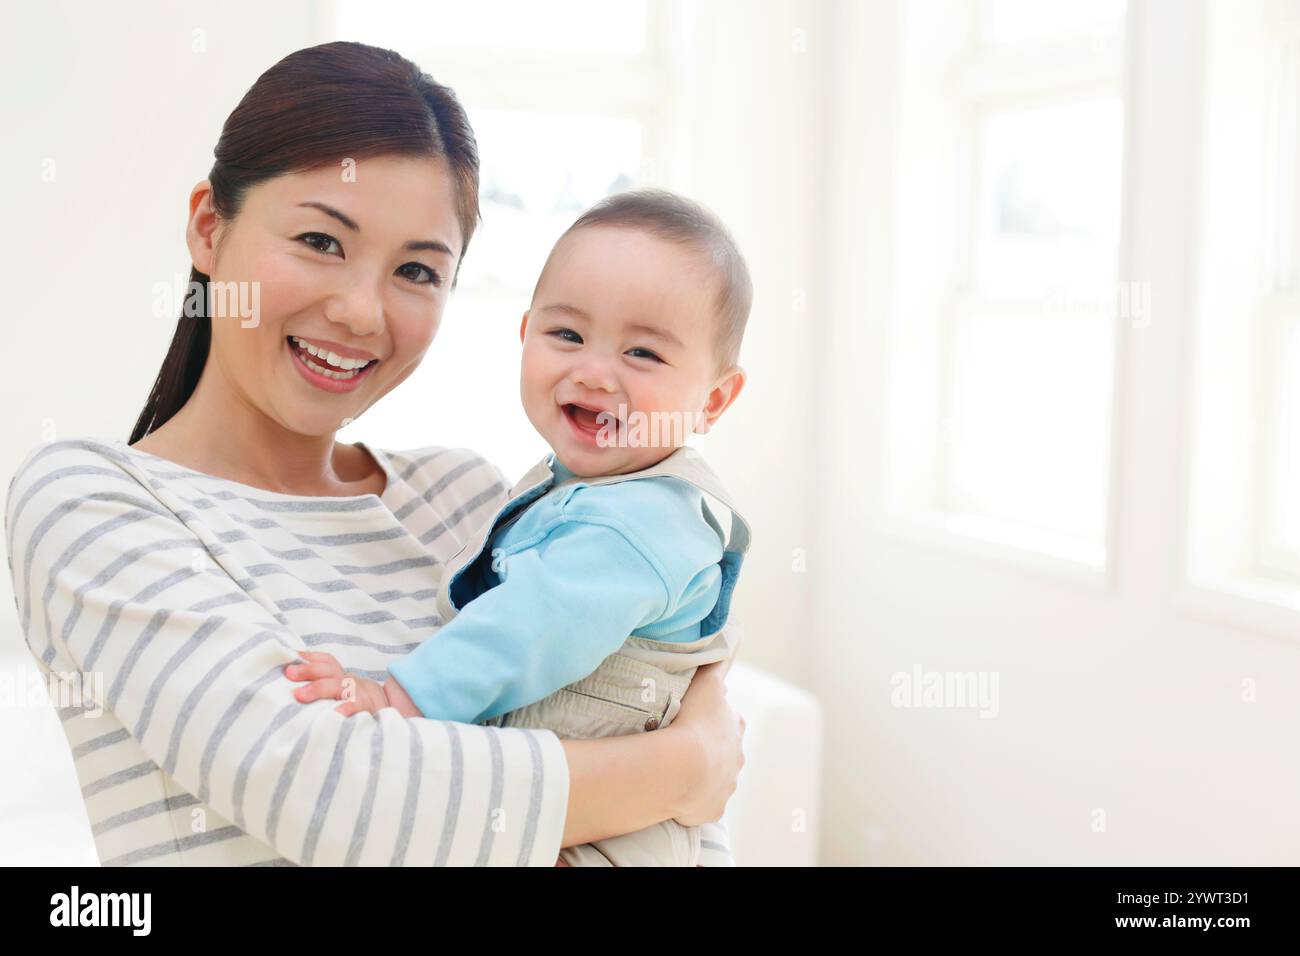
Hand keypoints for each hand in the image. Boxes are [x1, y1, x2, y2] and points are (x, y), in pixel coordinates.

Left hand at [284, 651, 386, 716]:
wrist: (383, 709)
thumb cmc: (349, 702)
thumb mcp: (336, 688)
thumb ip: (317, 684)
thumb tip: (286, 680)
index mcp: (338, 675)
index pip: (324, 661)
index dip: (307, 658)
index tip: (287, 661)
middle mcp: (346, 681)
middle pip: (327, 670)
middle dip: (308, 670)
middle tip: (289, 674)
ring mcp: (356, 694)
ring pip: (337, 686)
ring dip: (318, 688)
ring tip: (299, 695)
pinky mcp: (364, 707)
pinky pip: (353, 706)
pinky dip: (343, 708)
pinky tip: (331, 713)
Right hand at [667, 656, 745, 826]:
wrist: (682, 768)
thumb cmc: (694, 721)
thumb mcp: (707, 684)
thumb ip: (714, 667)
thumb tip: (722, 650)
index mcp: (736, 727)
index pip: (730, 719)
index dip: (714, 717)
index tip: (697, 718)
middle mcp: (737, 757)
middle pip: (726, 751)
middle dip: (711, 748)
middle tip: (684, 745)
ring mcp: (727, 785)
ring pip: (718, 778)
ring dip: (703, 774)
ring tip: (678, 770)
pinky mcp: (714, 808)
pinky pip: (705, 803)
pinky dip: (695, 799)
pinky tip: (679, 793)